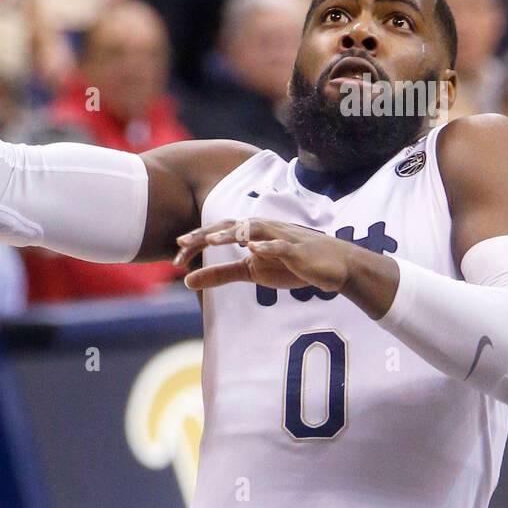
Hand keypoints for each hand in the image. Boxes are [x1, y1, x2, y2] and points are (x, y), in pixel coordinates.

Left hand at [177, 218, 355, 292]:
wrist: (331, 266)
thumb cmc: (290, 265)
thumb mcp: (251, 272)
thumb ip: (220, 274)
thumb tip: (186, 281)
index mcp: (249, 233)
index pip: (218, 232)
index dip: (197, 242)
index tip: (175, 256)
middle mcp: (262, 230)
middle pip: (230, 226)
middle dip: (206, 234)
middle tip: (182, 243)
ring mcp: (280, 237)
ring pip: (253, 230)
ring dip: (232, 233)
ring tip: (212, 240)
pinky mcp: (297, 250)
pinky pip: (281, 246)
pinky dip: (267, 246)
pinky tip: (253, 249)